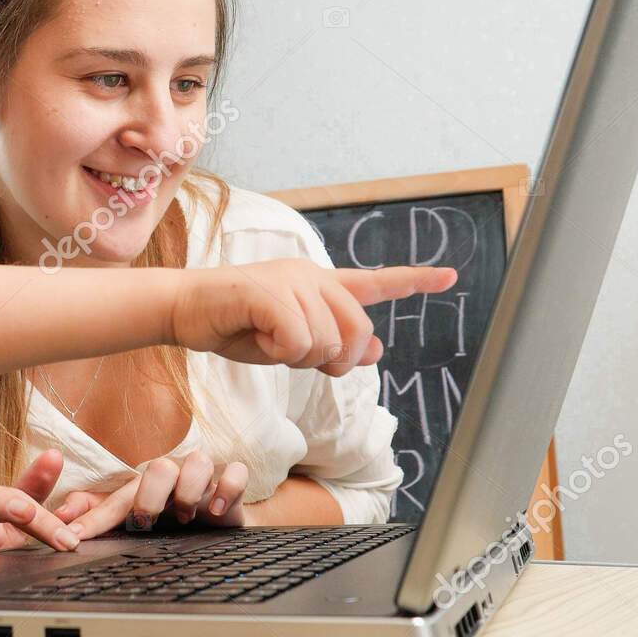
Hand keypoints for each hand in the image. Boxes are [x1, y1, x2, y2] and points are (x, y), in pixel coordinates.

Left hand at [54, 452, 249, 539]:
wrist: (220, 518)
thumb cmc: (171, 514)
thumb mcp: (134, 516)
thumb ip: (98, 513)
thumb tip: (61, 515)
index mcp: (145, 484)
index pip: (116, 499)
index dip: (95, 518)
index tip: (77, 538)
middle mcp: (173, 474)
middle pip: (159, 467)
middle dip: (150, 497)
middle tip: (146, 523)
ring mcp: (204, 476)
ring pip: (197, 462)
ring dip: (188, 491)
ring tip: (185, 517)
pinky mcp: (231, 481)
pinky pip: (236, 470)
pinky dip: (227, 488)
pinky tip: (218, 510)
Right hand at [172, 260, 456, 377]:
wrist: (186, 310)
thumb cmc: (236, 326)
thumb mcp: (290, 343)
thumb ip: (331, 344)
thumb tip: (375, 352)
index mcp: (320, 284)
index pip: (376, 282)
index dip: (415, 281)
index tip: (450, 276)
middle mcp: (313, 276)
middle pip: (357, 333)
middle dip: (335, 360)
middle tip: (300, 359)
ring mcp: (292, 280)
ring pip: (325, 343)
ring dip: (297, 358)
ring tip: (267, 341)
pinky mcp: (269, 292)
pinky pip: (297, 340)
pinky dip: (280, 352)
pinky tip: (257, 337)